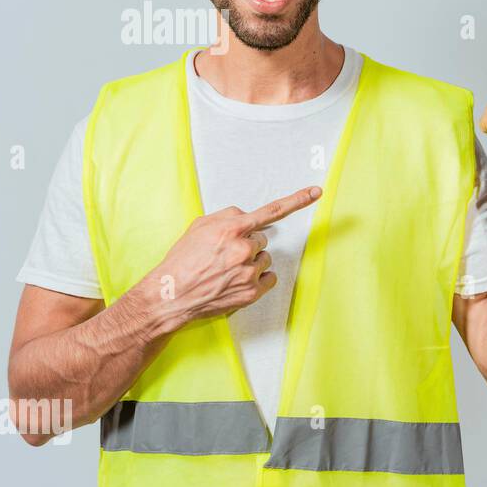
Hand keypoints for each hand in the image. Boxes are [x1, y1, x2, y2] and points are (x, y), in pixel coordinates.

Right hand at [139, 186, 321, 329]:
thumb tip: (246, 217)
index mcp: (231, 229)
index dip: (297, 200)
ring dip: (251, 262)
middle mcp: (243, 249)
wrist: (170, 294)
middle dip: (248, 245)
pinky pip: (269, 278)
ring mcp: (249, 272)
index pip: (271, 211)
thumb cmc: (182, 260)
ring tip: (226, 270)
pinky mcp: (251, 292)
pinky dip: (257, 279)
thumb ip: (227, 217)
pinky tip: (237, 281)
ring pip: (265, 259)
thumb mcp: (199, 226)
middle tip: (225, 255)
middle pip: (262, 240)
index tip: (316, 192)